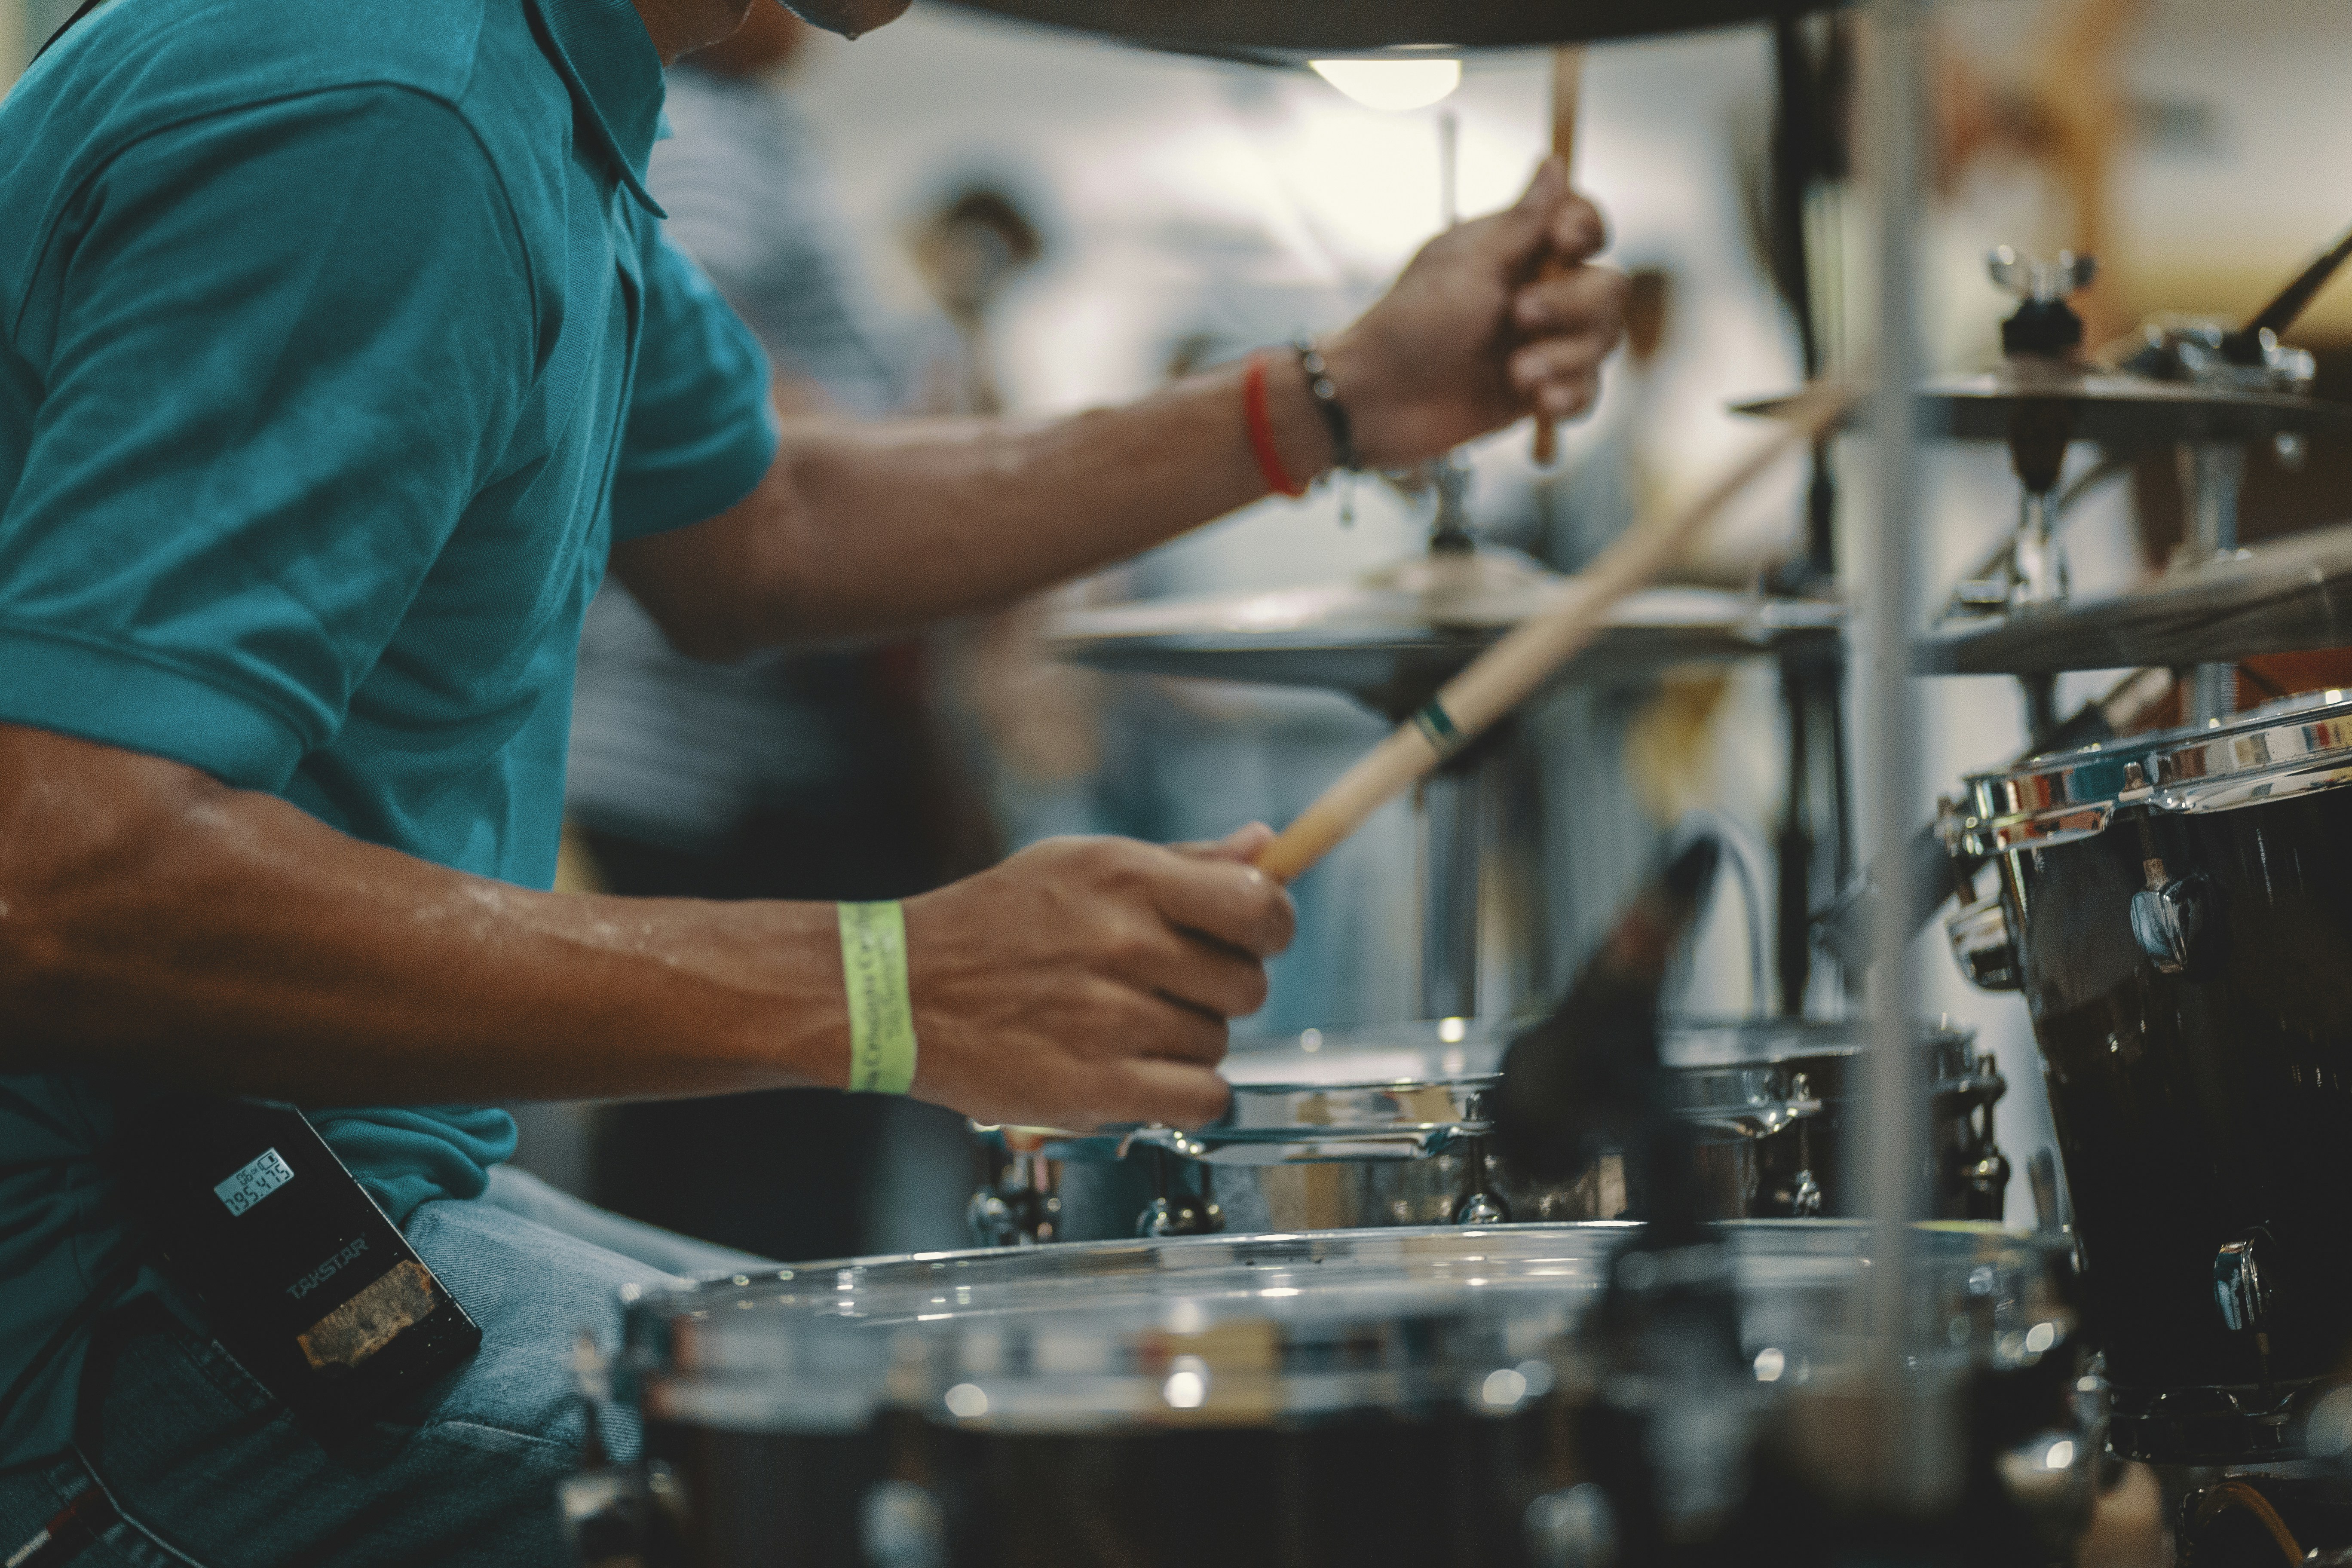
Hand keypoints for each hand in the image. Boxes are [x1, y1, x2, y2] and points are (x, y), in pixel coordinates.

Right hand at [899, 827, 1294, 1130]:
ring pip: (1219, 1044)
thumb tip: (1266, 845)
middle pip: (1247, 984)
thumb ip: (1182, 860)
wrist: (898, 991)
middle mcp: (1124, 943)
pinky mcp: (1094, 1087)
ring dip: (1186, 1042)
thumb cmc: (994, 923)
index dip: (1271, 926)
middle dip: (1219, 990)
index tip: (1253, 937)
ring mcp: (1110, 1019)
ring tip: (1125, 1025)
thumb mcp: (1080, 865)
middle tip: (1166, 986)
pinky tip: (1146, 1075)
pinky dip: (1186, 1095)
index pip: (1259, 904)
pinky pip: (1201, 1099)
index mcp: (1126, 878)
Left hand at [1318, 158, 1627, 467]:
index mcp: (1517, 251)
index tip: (1563, 243)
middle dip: (1574, 305)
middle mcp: (1537, 293)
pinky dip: (1571, 397)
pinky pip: (1586, 391)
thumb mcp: (1469, 264)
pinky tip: (1540, 402)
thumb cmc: (1410, 324)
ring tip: (1519, 375)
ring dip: (1567, 358)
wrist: (1376, 402)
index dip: (1586, 230)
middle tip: (1519, 317)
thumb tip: (1553, 162)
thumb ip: (1523, 219)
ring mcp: (1540, 344)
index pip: (1583, 225)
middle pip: (1607, 287)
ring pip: (1602, 341)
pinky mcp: (1537, 393)